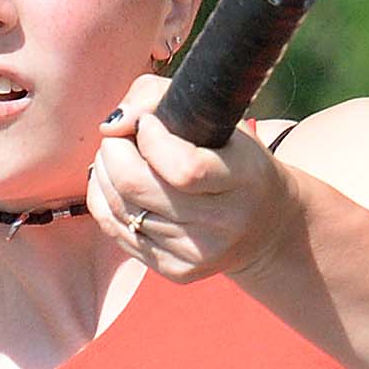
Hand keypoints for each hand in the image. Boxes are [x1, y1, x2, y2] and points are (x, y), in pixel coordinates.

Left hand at [88, 75, 301, 282]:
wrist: (264, 223)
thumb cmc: (231, 156)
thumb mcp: (212, 115)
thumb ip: (156, 97)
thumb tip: (111, 126)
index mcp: (243, 179)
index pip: (183, 167)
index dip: (150, 138)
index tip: (149, 123)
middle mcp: (224, 223)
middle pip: (136, 187)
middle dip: (113, 151)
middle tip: (120, 138)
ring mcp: (199, 253)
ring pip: (118, 208)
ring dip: (104, 174)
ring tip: (118, 159)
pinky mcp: (177, 271)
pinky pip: (116, 231)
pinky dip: (106, 201)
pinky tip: (118, 186)